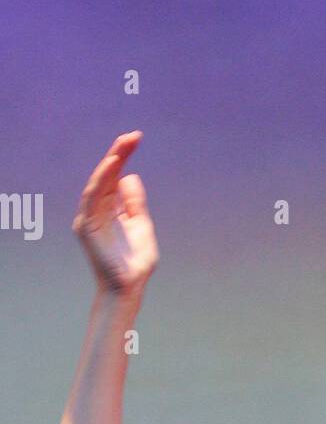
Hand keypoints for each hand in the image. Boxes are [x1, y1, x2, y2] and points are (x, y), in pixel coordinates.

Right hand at [72, 132, 158, 293]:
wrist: (128, 286)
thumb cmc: (135, 262)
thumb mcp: (141, 225)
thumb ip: (135, 203)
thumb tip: (130, 177)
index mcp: (110, 208)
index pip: (115, 176)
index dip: (123, 156)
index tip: (136, 138)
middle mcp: (97, 209)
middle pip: (105, 175)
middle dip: (118, 154)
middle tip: (132, 137)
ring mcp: (90, 217)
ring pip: (97, 183)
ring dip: (109, 164)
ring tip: (122, 148)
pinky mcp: (86, 226)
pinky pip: (91, 198)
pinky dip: (99, 181)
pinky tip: (112, 167)